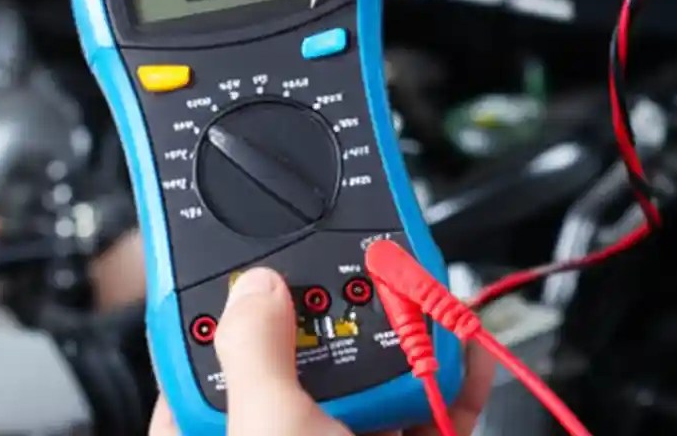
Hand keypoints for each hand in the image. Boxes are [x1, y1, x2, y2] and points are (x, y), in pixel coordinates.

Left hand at [148, 268, 496, 435]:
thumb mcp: (267, 432)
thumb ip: (255, 352)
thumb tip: (254, 288)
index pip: (212, 358)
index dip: (245, 302)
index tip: (279, 257)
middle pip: (305, 359)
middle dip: (348, 315)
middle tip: (376, 270)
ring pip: (370, 388)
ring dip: (406, 344)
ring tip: (429, 304)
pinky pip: (421, 419)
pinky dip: (448, 388)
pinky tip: (465, 357)